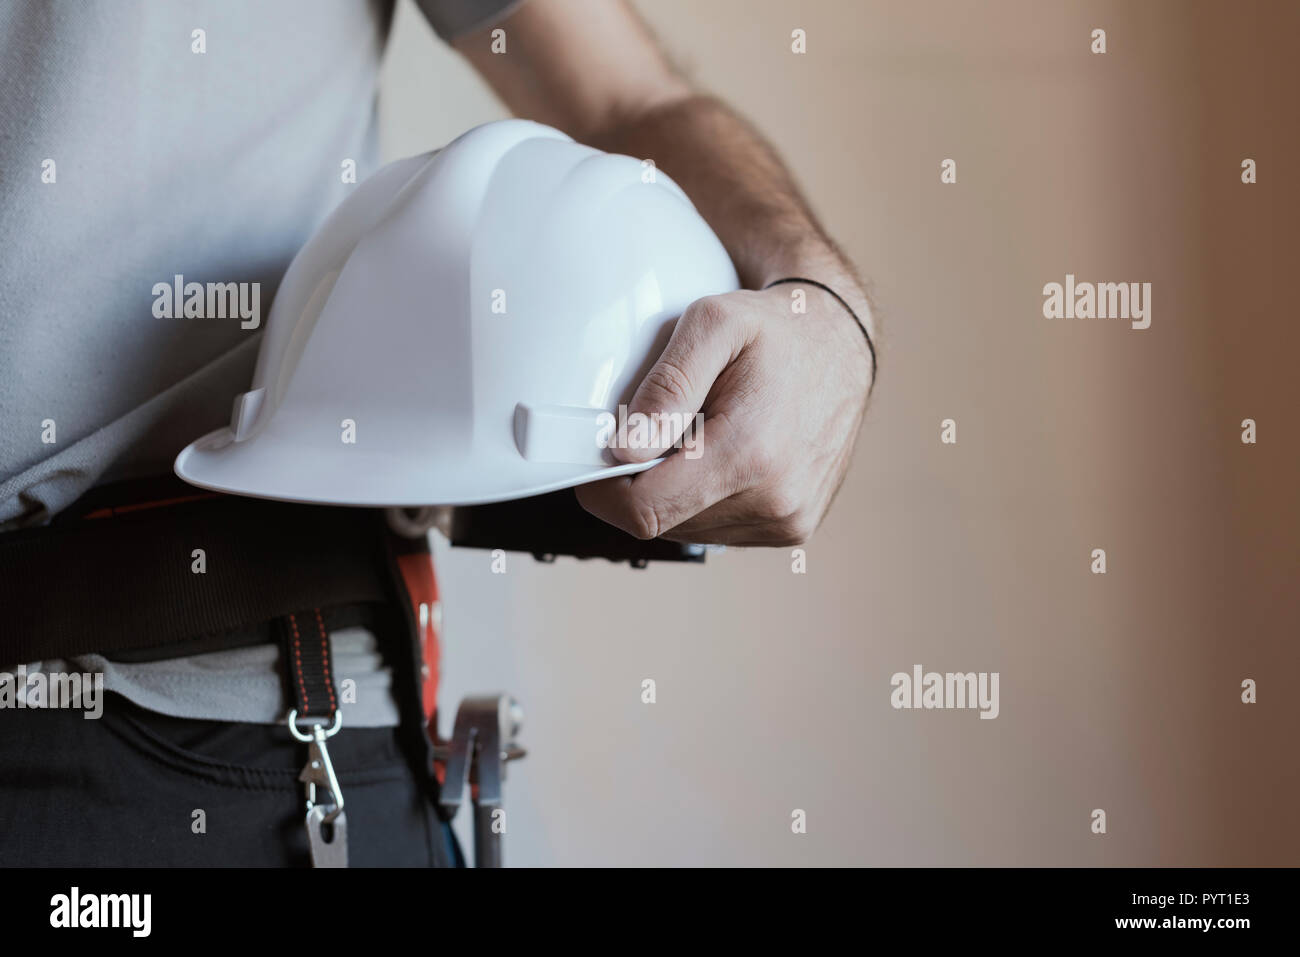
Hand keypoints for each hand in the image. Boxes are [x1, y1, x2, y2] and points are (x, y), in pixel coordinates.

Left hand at [575, 284, 873, 545]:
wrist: (841, 344)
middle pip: (660, 521)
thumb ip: (667, 385)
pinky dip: (703, 496)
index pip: (643, 510)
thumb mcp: (715, 324)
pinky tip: (722, 454)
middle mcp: (775, 500)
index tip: (598, 455)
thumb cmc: (776, 329)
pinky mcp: (790, 529)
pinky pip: (717, 528)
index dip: (603, 490)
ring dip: (674, 489)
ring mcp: (786, 521)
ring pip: (686, 528)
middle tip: (657, 427)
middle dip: (642, 480)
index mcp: (752, 453)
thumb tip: (625, 449)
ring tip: (699, 434)